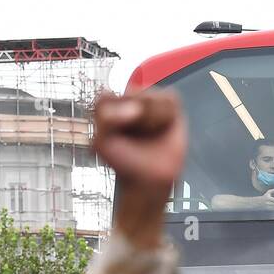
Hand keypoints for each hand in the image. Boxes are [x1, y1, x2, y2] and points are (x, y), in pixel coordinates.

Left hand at [92, 88, 187, 245]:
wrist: (149, 180)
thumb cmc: (125, 162)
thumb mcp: (102, 142)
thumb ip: (105, 118)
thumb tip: (135, 108)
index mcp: (108, 107)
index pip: (107, 96)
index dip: (114, 114)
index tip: (116, 132)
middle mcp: (128, 100)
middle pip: (131, 93)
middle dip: (134, 118)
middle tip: (136, 134)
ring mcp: (150, 102)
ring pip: (151, 96)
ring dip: (151, 118)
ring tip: (151, 133)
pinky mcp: (171, 108)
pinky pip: (170, 100)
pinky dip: (166, 115)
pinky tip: (164, 127)